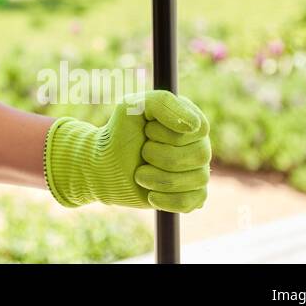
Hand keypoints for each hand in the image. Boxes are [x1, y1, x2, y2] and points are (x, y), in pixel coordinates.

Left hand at [43, 89, 211, 212]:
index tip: (146, 129)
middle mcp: (200, 144)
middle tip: (141, 152)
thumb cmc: (120, 133)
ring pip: (197, 179)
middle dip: (159, 155)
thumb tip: (194, 126)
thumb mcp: (133, 106)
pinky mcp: (192, 195)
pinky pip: (192, 202)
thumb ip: (163, 103)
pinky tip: (150, 194)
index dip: (167, 133)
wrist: (105, 165)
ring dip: (158, 178)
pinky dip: (166, 200)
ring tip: (140, 174)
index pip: (198, 128)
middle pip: (200, 155)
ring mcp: (199, 171)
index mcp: (190, 120)